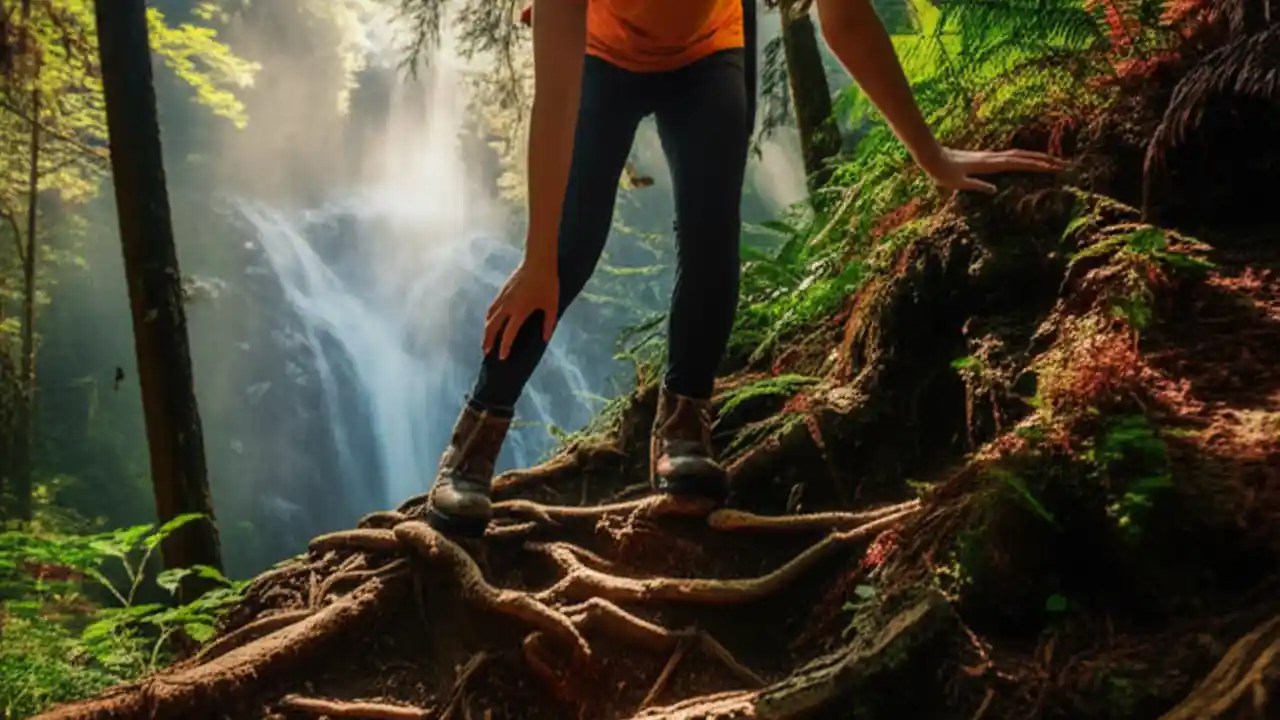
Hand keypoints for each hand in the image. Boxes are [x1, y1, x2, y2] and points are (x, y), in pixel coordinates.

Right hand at [484, 259, 558, 359]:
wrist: (538, 261)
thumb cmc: (548, 283)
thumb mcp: (552, 305)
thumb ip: (548, 323)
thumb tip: (545, 339)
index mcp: (520, 311)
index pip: (508, 333)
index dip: (504, 347)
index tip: (501, 357)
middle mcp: (507, 306)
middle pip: (492, 326)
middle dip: (488, 340)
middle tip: (486, 352)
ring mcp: (503, 297)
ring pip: (489, 316)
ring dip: (486, 330)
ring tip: (486, 340)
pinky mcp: (502, 291)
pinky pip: (491, 308)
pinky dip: (489, 318)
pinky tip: (490, 322)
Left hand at [921, 146, 1064, 193]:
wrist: (932, 157)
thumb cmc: (943, 172)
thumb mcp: (958, 183)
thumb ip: (976, 186)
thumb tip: (994, 190)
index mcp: (990, 164)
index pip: (1019, 164)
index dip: (1037, 165)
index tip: (1054, 168)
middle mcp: (992, 158)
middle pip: (1023, 157)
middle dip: (1044, 160)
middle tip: (1063, 164)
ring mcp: (990, 157)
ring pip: (1018, 155)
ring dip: (1035, 158)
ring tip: (1051, 162)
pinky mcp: (985, 159)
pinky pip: (1009, 158)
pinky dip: (1022, 158)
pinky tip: (1026, 162)